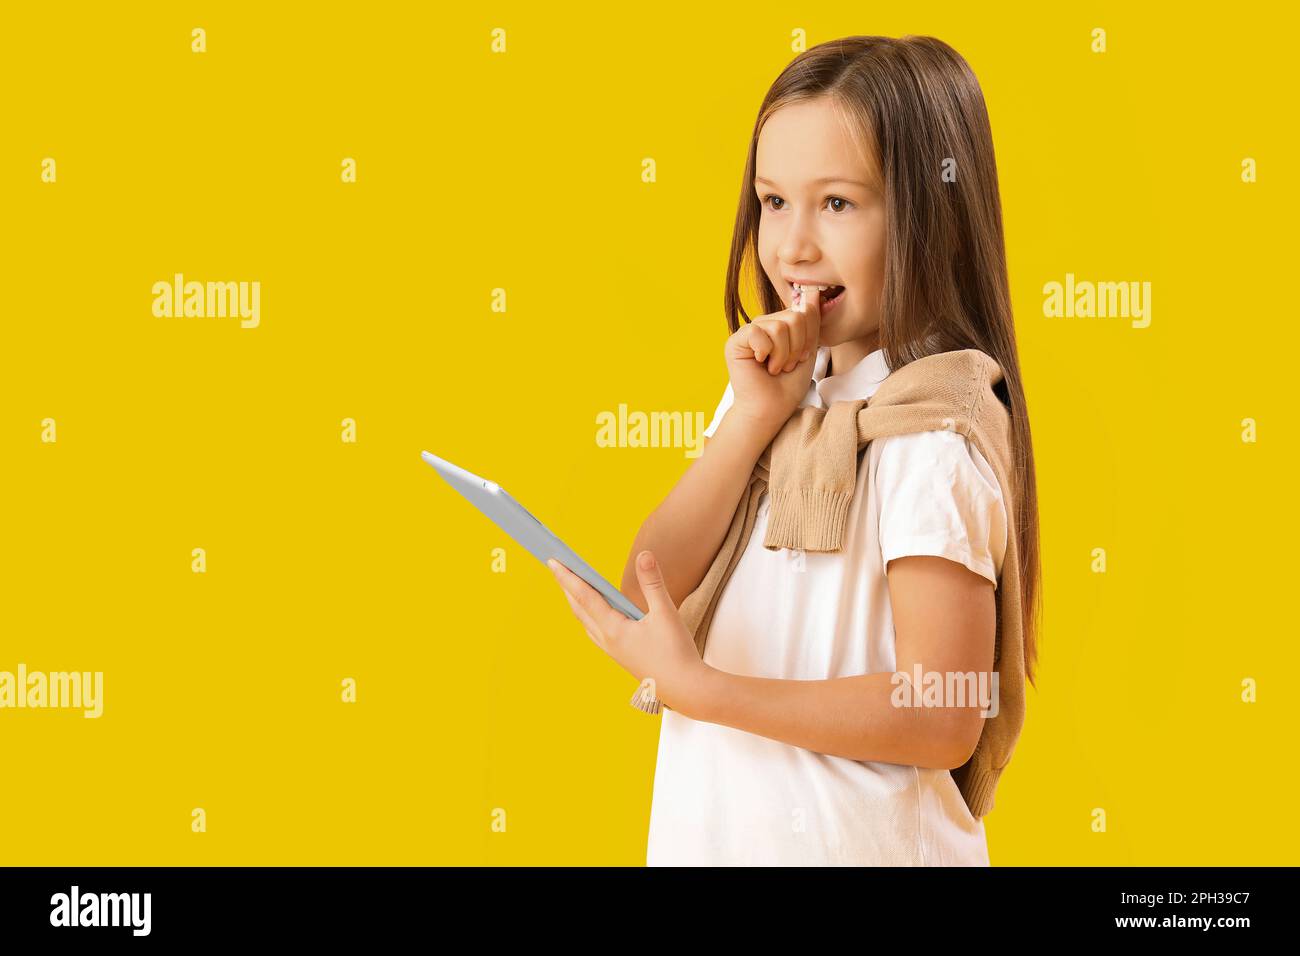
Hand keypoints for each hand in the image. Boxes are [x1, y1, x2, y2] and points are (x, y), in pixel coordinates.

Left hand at [547, 550, 708, 716]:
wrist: (685, 689)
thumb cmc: (676, 652)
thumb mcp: (666, 613)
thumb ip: (653, 582)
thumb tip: (644, 554)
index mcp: (613, 629)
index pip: (584, 596)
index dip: (568, 577)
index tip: (552, 561)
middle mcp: (607, 640)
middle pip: (579, 608)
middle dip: (567, 587)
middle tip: (558, 567)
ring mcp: (612, 650)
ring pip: (586, 622)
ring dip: (577, 603)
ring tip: (572, 586)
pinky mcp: (621, 656)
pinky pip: (596, 632)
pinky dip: (589, 616)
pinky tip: (597, 614)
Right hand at [724, 283, 822, 430]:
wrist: (771, 409)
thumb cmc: (787, 385)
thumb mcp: (807, 350)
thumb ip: (811, 323)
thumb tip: (814, 292)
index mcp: (780, 325)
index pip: (804, 311)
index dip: (809, 337)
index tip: (801, 357)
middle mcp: (764, 324)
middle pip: (794, 317)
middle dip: (796, 347)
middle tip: (786, 365)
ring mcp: (749, 331)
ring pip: (779, 326)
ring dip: (783, 354)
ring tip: (775, 368)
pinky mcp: (736, 341)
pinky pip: (758, 332)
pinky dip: (766, 353)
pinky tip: (761, 364)